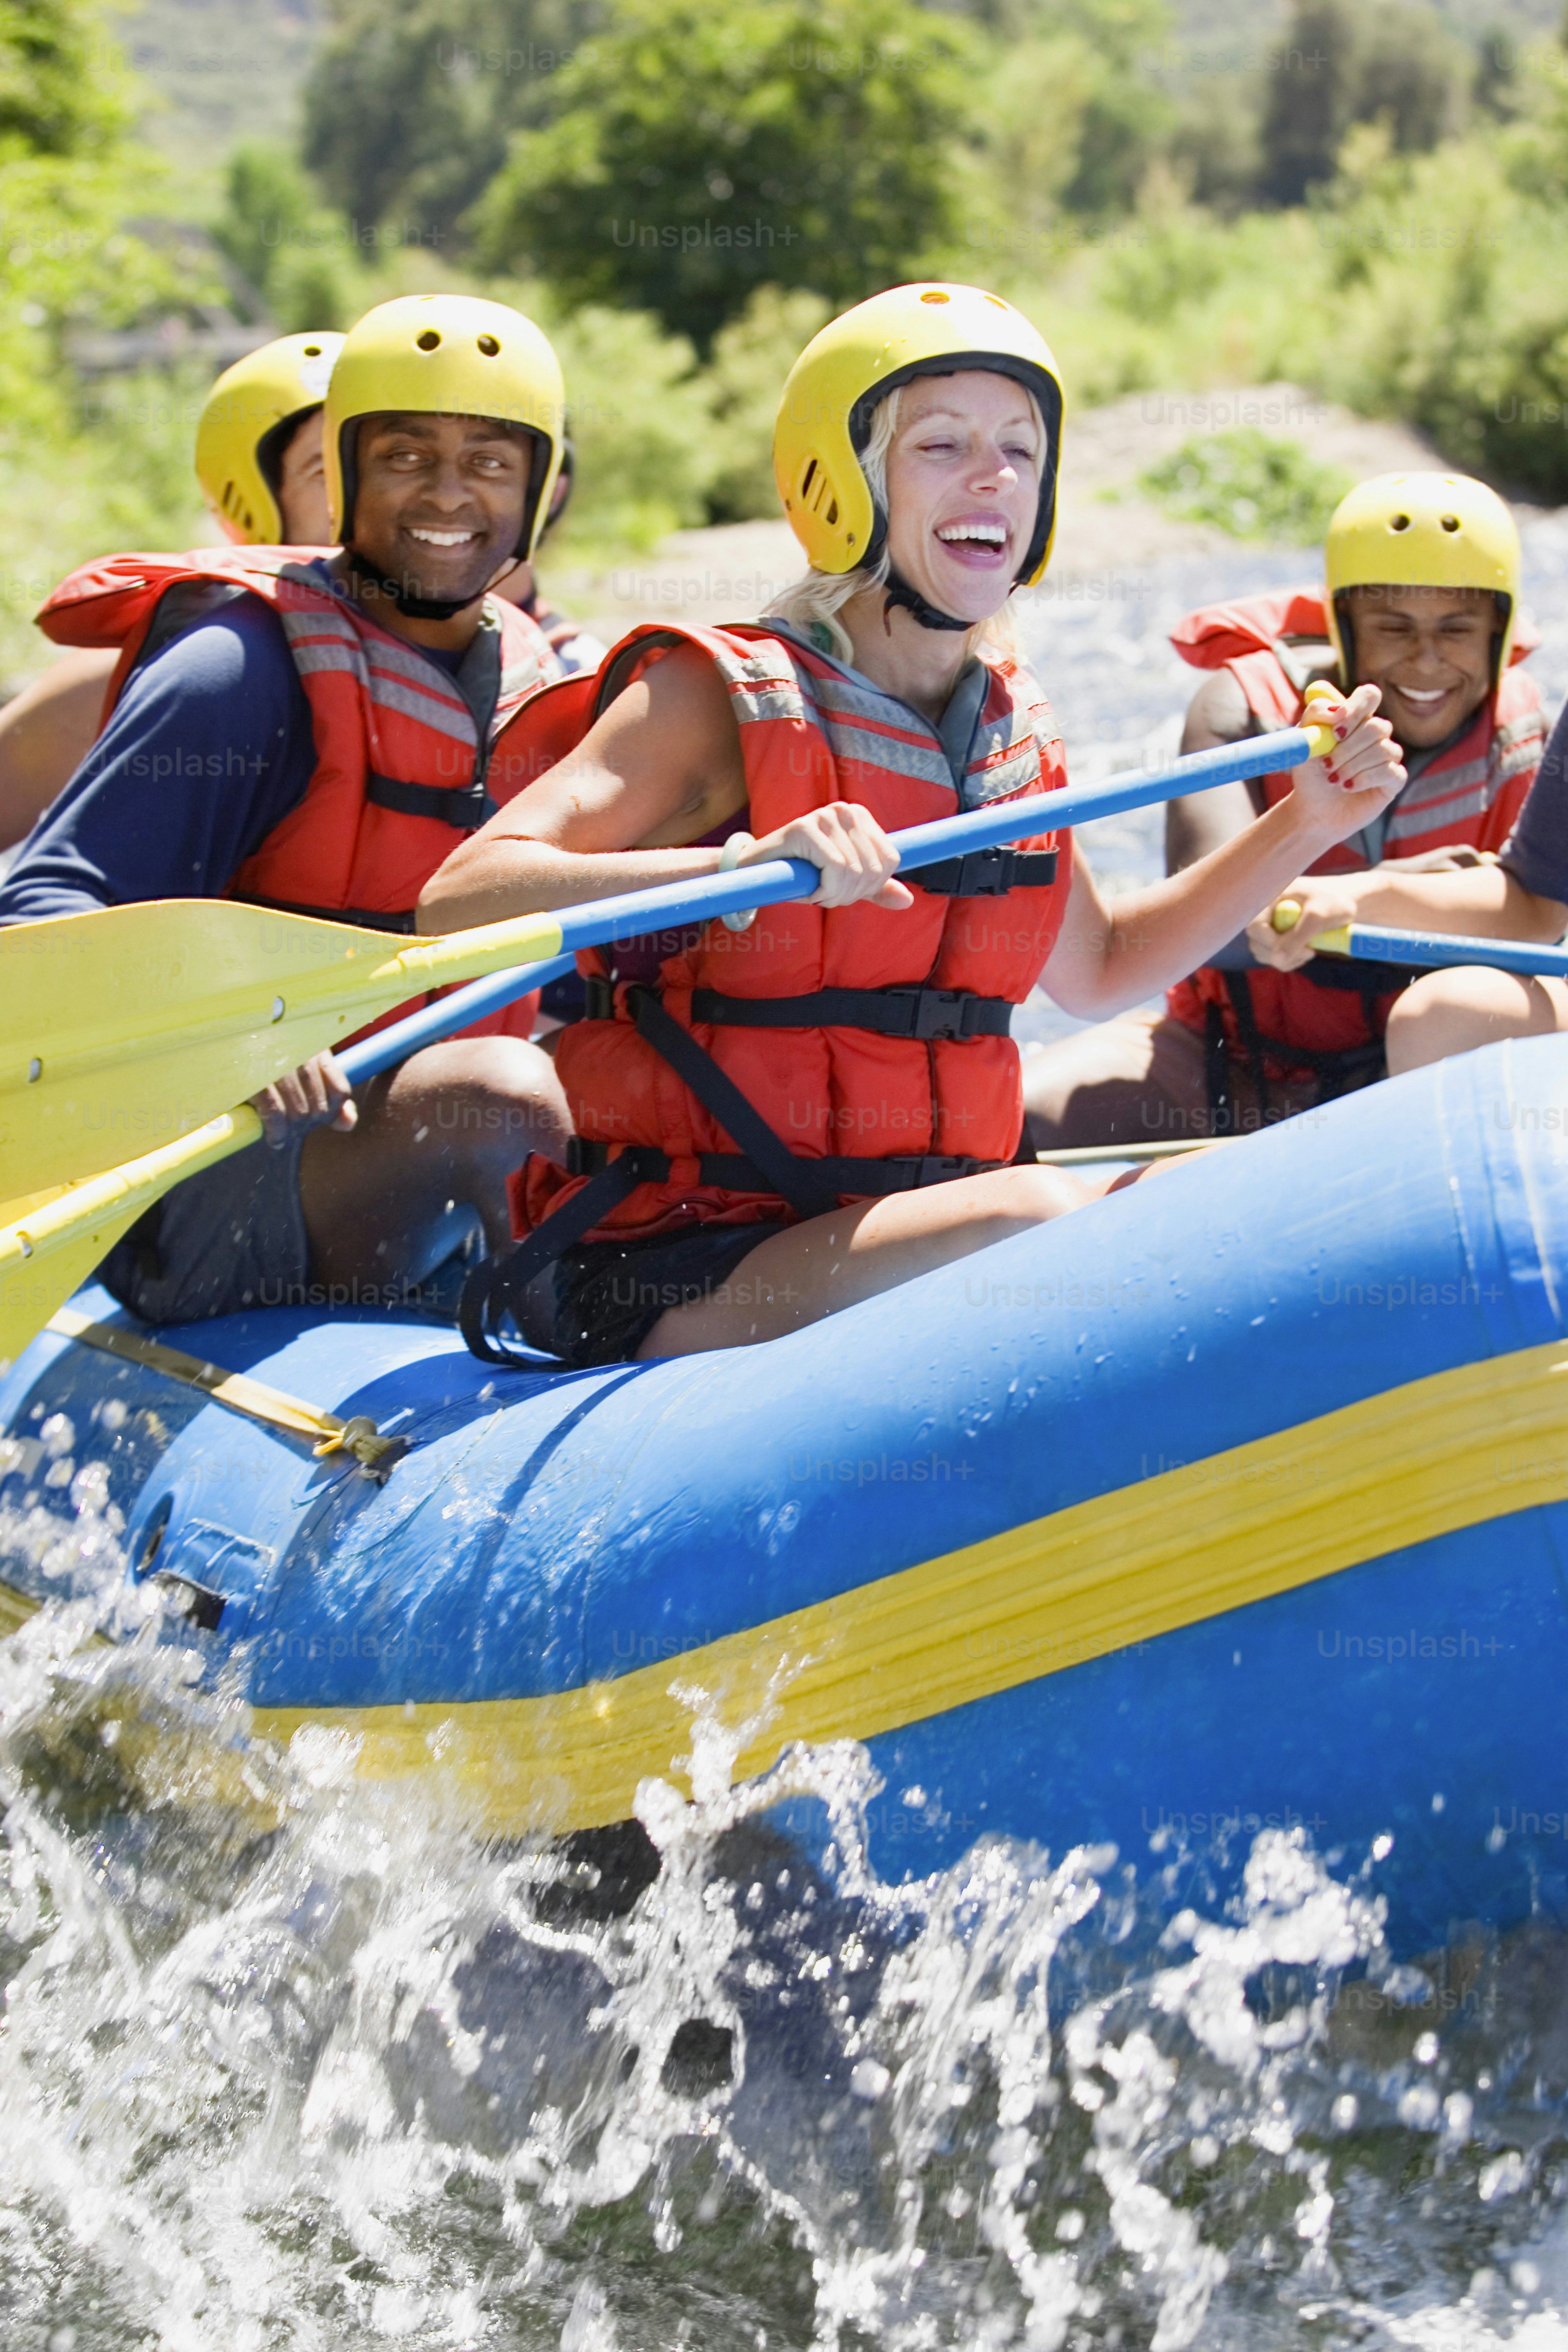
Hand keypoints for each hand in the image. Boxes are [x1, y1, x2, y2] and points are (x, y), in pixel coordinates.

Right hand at [250, 1049, 356, 1149]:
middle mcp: (302, 1054)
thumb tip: (348, 1124)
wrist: (230, 1039)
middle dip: (307, 1124)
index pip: (340, 1092)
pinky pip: (275, 1112)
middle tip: (293, 1128)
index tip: (318, 1118)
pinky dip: (277, 1132)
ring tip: (281, 1133)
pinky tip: (275, 1139)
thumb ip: (331, 1094)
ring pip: (299, 1112)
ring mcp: (280, 1064)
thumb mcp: (305, 1068)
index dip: (331, 1113)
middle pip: (319, 1108)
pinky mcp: (256, 1076)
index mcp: (316, 1048)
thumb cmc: (266, 1055)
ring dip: (292, 1130)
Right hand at [739, 800, 913, 911]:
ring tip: (815, 891)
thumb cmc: (802, 873)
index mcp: (860, 817)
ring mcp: (824, 815)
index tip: (844, 890)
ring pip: (854, 871)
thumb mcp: (845, 882)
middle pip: (873, 869)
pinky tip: (809, 891)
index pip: (890, 860)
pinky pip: (834, 869)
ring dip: (834, 895)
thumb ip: (875, 889)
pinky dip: (824, 890)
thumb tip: (907, 900)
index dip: (871, 886)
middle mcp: (845, 810)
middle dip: (851, 894)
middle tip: (826, 894)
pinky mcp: (804, 827)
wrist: (758, 870)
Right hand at [1246, 874, 1366, 970]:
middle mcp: (1268, 912)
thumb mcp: (1319, 916)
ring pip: (1265, 954)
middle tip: (1309, 952)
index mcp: (1271, 897)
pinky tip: (1308, 951)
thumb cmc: (1337, 902)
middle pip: (1257, 943)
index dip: (1271, 943)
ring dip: (1287, 959)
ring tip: (1310, 950)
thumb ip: (1297, 936)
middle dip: (1282, 954)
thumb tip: (1276, 960)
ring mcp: (1273, 926)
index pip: (1255, 927)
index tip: (1300, 947)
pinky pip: (1275, 958)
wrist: (1350, 904)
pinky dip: (1290, 960)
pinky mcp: (1280, 938)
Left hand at [1285, 683, 1404, 849]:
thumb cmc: (1309, 773)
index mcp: (1356, 718)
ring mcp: (1388, 756)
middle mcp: (1376, 733)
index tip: (1336, 729)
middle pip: (1376, 727)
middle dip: (1347, 748)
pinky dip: (1364, 779)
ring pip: (1384, 749)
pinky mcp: (1394, 779)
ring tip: (1334, 779)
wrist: (1312, 809)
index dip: (1356, 709)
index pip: (1369, 696)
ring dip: (1352, 766)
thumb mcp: (1304, 740)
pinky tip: (1347, 787)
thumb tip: (1338, 709)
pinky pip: (1389, 771)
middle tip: (1326, 764)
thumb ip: (1316, 714)